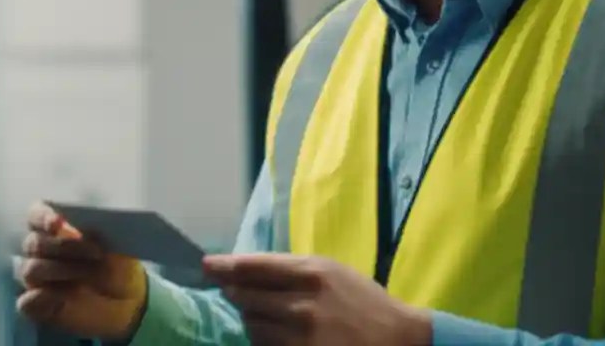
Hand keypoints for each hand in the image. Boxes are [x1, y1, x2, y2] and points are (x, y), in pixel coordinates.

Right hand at [14, 201, 147, 340]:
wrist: (126, 299)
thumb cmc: (117, 264)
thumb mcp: (117, 245)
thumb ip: (102, 231)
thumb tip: (92, 225)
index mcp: (55, 229)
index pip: (36, 216)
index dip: (43, 216)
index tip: (58, 222)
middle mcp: (41, 251)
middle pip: (35, 243)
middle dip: (65, 246)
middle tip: (95, 252)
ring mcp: (37, 279)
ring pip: (32, 269)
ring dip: (63, 269)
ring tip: (91, 272)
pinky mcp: (37, 305)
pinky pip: (27, 302)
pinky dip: (42, 298)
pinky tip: (64, 298)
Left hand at [203, 253, 431, 345]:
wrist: (395, 340)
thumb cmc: (362, 301)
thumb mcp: (331, 272)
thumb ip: (291, 269)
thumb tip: (243, 270)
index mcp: (312, 273)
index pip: (255, 267)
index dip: (227, 266)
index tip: (209, 266)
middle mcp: (303, 305)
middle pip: (246, 297)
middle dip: (236, 293)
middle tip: (233, 292)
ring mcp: (300, 337)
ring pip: (251, 326)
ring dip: (250, 319)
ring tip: (268, 316)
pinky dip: (263, 340)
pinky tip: (277, 335)